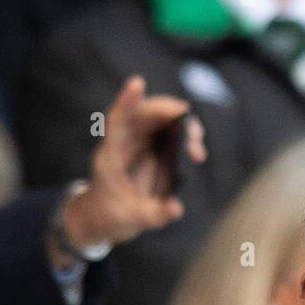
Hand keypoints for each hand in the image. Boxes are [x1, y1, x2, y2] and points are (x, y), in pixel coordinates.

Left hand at [63, 75, 206, 250]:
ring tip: (198, 154)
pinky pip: (174, 133)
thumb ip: (153, 214)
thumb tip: (177, 208)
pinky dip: (188, 138)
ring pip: (165, 120)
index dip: (126, 102)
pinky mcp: (156, 150)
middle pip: (149, 113)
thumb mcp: (129, 220)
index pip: (117, 121)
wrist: (107, 216)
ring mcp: (142, 142)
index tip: (137, 83)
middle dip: (174, 118)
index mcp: (111, 154)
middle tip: (193, 142)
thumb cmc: (111, 215)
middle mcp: (127, 141)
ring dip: (186, 128)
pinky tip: (197, 153)